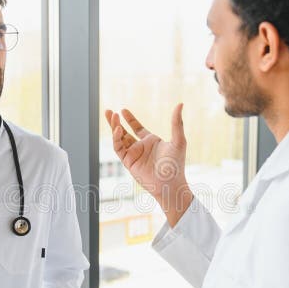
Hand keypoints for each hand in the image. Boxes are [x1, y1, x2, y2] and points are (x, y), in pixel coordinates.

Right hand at [105, 105, 191, 225]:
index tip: (123, 110)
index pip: (137, 128)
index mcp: (151, 142)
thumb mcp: (178, 140)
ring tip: (112, 116)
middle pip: (124, 132)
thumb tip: (180, 103)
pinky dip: (116, 139)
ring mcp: (134, 155)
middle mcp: (141, 148)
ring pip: (119, 139)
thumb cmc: (176, 165)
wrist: (170, 184)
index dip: (130, 119)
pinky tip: (118, 130)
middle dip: (115, 122)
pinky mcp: (128, 162)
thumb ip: (176, 122)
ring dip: (114, 127)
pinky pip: (119, 148)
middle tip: (108, 111)